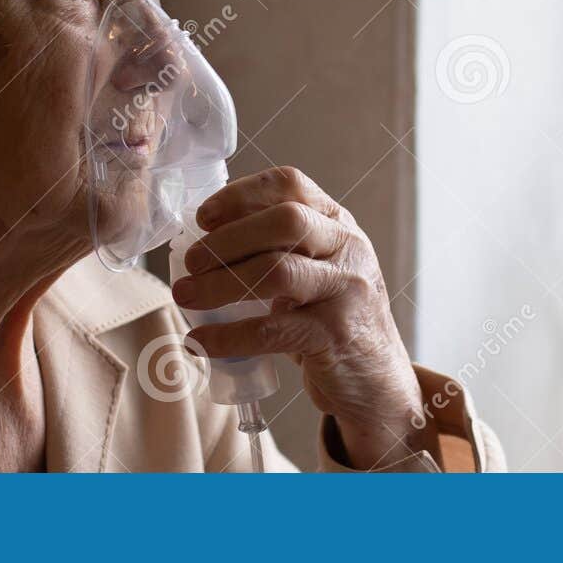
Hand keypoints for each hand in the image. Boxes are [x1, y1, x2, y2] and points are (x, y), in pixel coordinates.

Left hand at [171, 166, 436, 468]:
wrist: (377, 377)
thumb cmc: (332, 316)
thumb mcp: (318, 268)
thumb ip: (278, 248)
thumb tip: (201, 243)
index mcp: (338, 222)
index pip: (290, 185)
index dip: (241, 194)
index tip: (203, 217)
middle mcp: (348, 247)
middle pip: (285, 222)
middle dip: (228, 239)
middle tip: (191, 262)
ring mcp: (347, 290)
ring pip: (278, 272)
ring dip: (219, 284)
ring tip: (185, 296)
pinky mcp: (336, 334)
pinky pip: (273, 330)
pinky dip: (229, 337)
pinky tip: (201, 341)